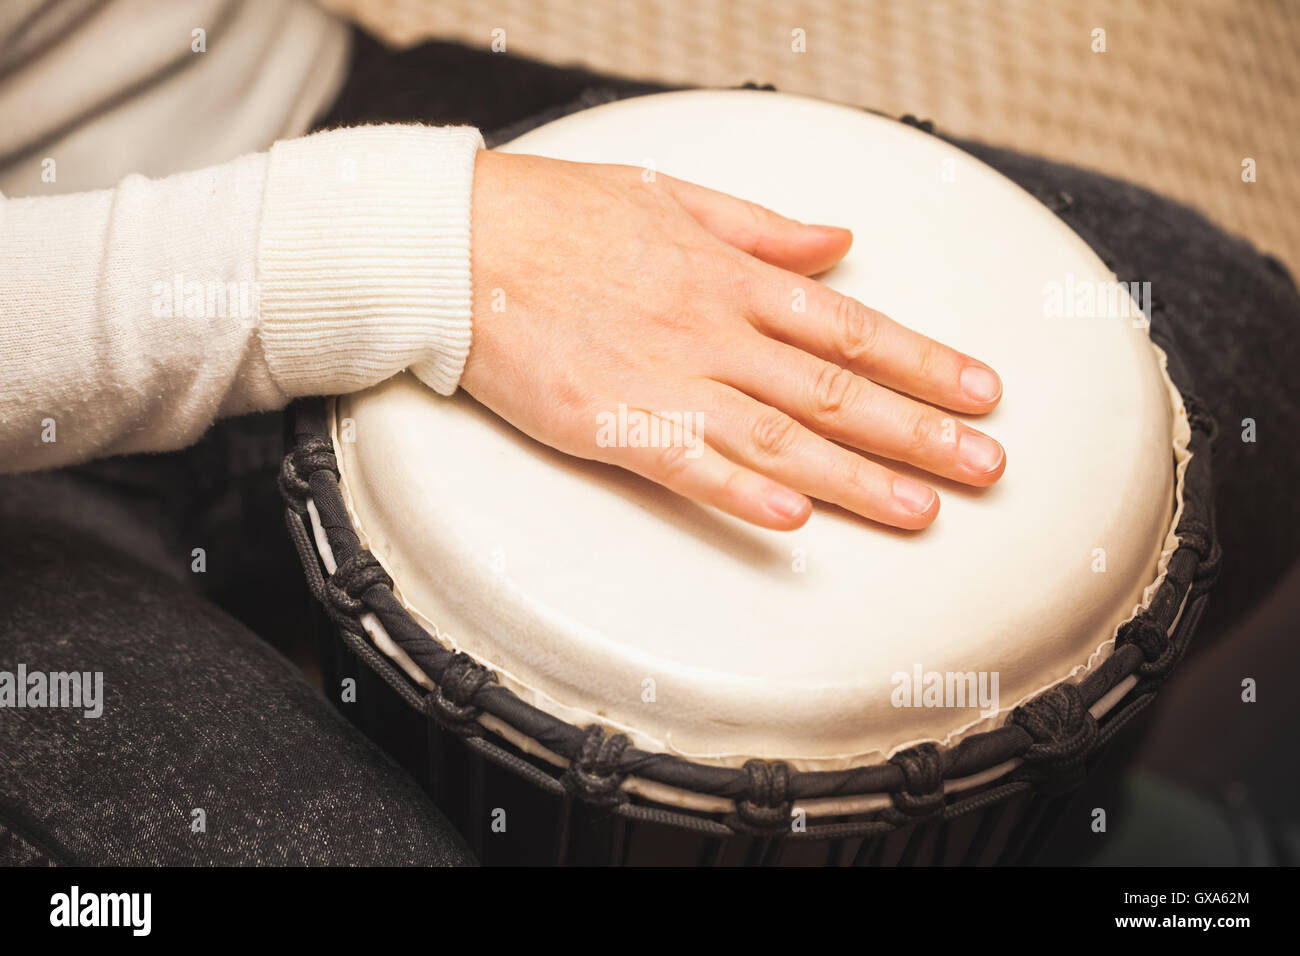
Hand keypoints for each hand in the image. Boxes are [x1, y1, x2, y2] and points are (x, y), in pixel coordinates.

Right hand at [461, 150, 1004, 530]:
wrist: (458, 242)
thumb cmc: (560, 214)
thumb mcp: (672, 195)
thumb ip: (762, 228)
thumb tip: (838, 243)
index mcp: (730, 276)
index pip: (849, 326)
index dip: (924, 361)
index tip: (982, 391)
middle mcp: (712, 330)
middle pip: (835, 389)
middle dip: (920, 431)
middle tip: (988, 466)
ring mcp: (663, 379)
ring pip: (779, 434)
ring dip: (858, 476)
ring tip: (922, 510)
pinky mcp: (608, 423)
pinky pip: (687, 464)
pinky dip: (742, 492)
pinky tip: (794, 518)